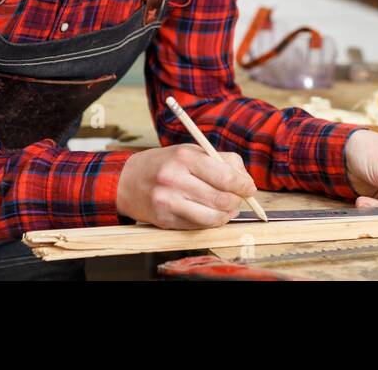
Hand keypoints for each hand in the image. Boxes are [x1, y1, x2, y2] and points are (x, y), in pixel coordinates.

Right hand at [116, 144, 257, 229]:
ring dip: (226, 215)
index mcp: (184, 157)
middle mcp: (174, 179)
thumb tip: (246, 182)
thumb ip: (221, 162)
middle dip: (236, 201)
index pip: (225, 176)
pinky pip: (197, 226)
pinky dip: (210, 222)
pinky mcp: (164, 220)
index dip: (243, 185)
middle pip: (221, 199)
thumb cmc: (166, 163)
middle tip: (239, 199)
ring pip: (212, 217)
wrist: (127, 180)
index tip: (249, 188)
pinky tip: (210, 213)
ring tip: (227, 208)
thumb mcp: (192, 151)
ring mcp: (168, 202)